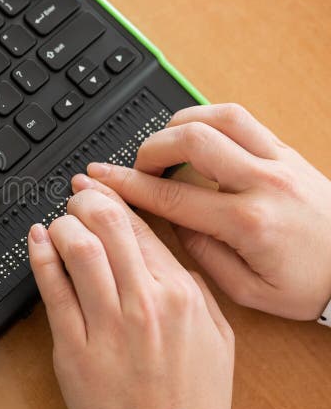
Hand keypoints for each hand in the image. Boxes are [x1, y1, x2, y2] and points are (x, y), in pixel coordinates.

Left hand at [27, 175, 233, 408]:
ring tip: (59, 221)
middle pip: (108, 227)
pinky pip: (52, 289)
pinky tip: (37, 239)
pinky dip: (40, 255)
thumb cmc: (189, 395)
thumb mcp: (217, 337)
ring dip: (63, 223)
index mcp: (179, 295)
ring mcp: (106, 324)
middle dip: (87, 201)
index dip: (115, 199)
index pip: (140, 228)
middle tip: (76, 197)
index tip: (101, 188)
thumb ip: (196, 288)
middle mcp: (142, 304)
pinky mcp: (73, 345)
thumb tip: (165, 253)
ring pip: (78, 250)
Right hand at [87, 103, 330, 319]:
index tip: (99, 178)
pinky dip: (207, 118)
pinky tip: (195, 134)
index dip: (127, 185)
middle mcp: (264, 183)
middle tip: (136, 167)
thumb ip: (203, 256)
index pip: (172, 194)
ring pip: (216, 117)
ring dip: (178, 125)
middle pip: (191, 141)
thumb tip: (174, 222)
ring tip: (163, 146)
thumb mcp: (249, 292)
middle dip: (150, 149)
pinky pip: (241, 117)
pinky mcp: (286, 151)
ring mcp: (278, 160)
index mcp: (250, 223)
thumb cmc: (311, 284)